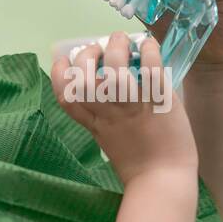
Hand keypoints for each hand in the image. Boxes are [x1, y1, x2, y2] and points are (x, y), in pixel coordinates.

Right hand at [50, 30, 197, 186]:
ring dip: (115, 48)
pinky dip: (149, 52)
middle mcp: (109, 114)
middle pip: (84, 80)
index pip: (65, 97)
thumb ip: (106, 119)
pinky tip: (149, 45)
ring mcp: (132, 108)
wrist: (163, 182)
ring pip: (115, 72)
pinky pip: (150, 71)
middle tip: (98, 48)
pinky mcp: (158, 103)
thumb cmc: (140, 165)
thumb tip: (107, 88)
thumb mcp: (111, 142)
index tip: (65, 61)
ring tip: (121, 39)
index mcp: (95, 125)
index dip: (59, 75)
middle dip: (85, 56)